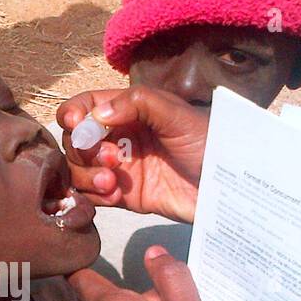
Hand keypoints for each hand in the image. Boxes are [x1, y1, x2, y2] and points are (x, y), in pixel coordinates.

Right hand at [57, 87, 208, 223]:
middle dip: (84, 149)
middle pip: (76, 140)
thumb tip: (97, 114)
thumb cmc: (208, 141)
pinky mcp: (125, 196)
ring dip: (86, 174)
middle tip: (111, 159)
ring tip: (111, 181)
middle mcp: (119, 137)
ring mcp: (120, 167)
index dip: (74, 113)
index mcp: (129, 111)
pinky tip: (116, 195)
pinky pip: (93, 195)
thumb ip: (137, 104)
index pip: (85, 106)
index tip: (77, 123)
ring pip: (79, 169)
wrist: (227, 186)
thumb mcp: (175, 114)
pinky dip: (96, 195)